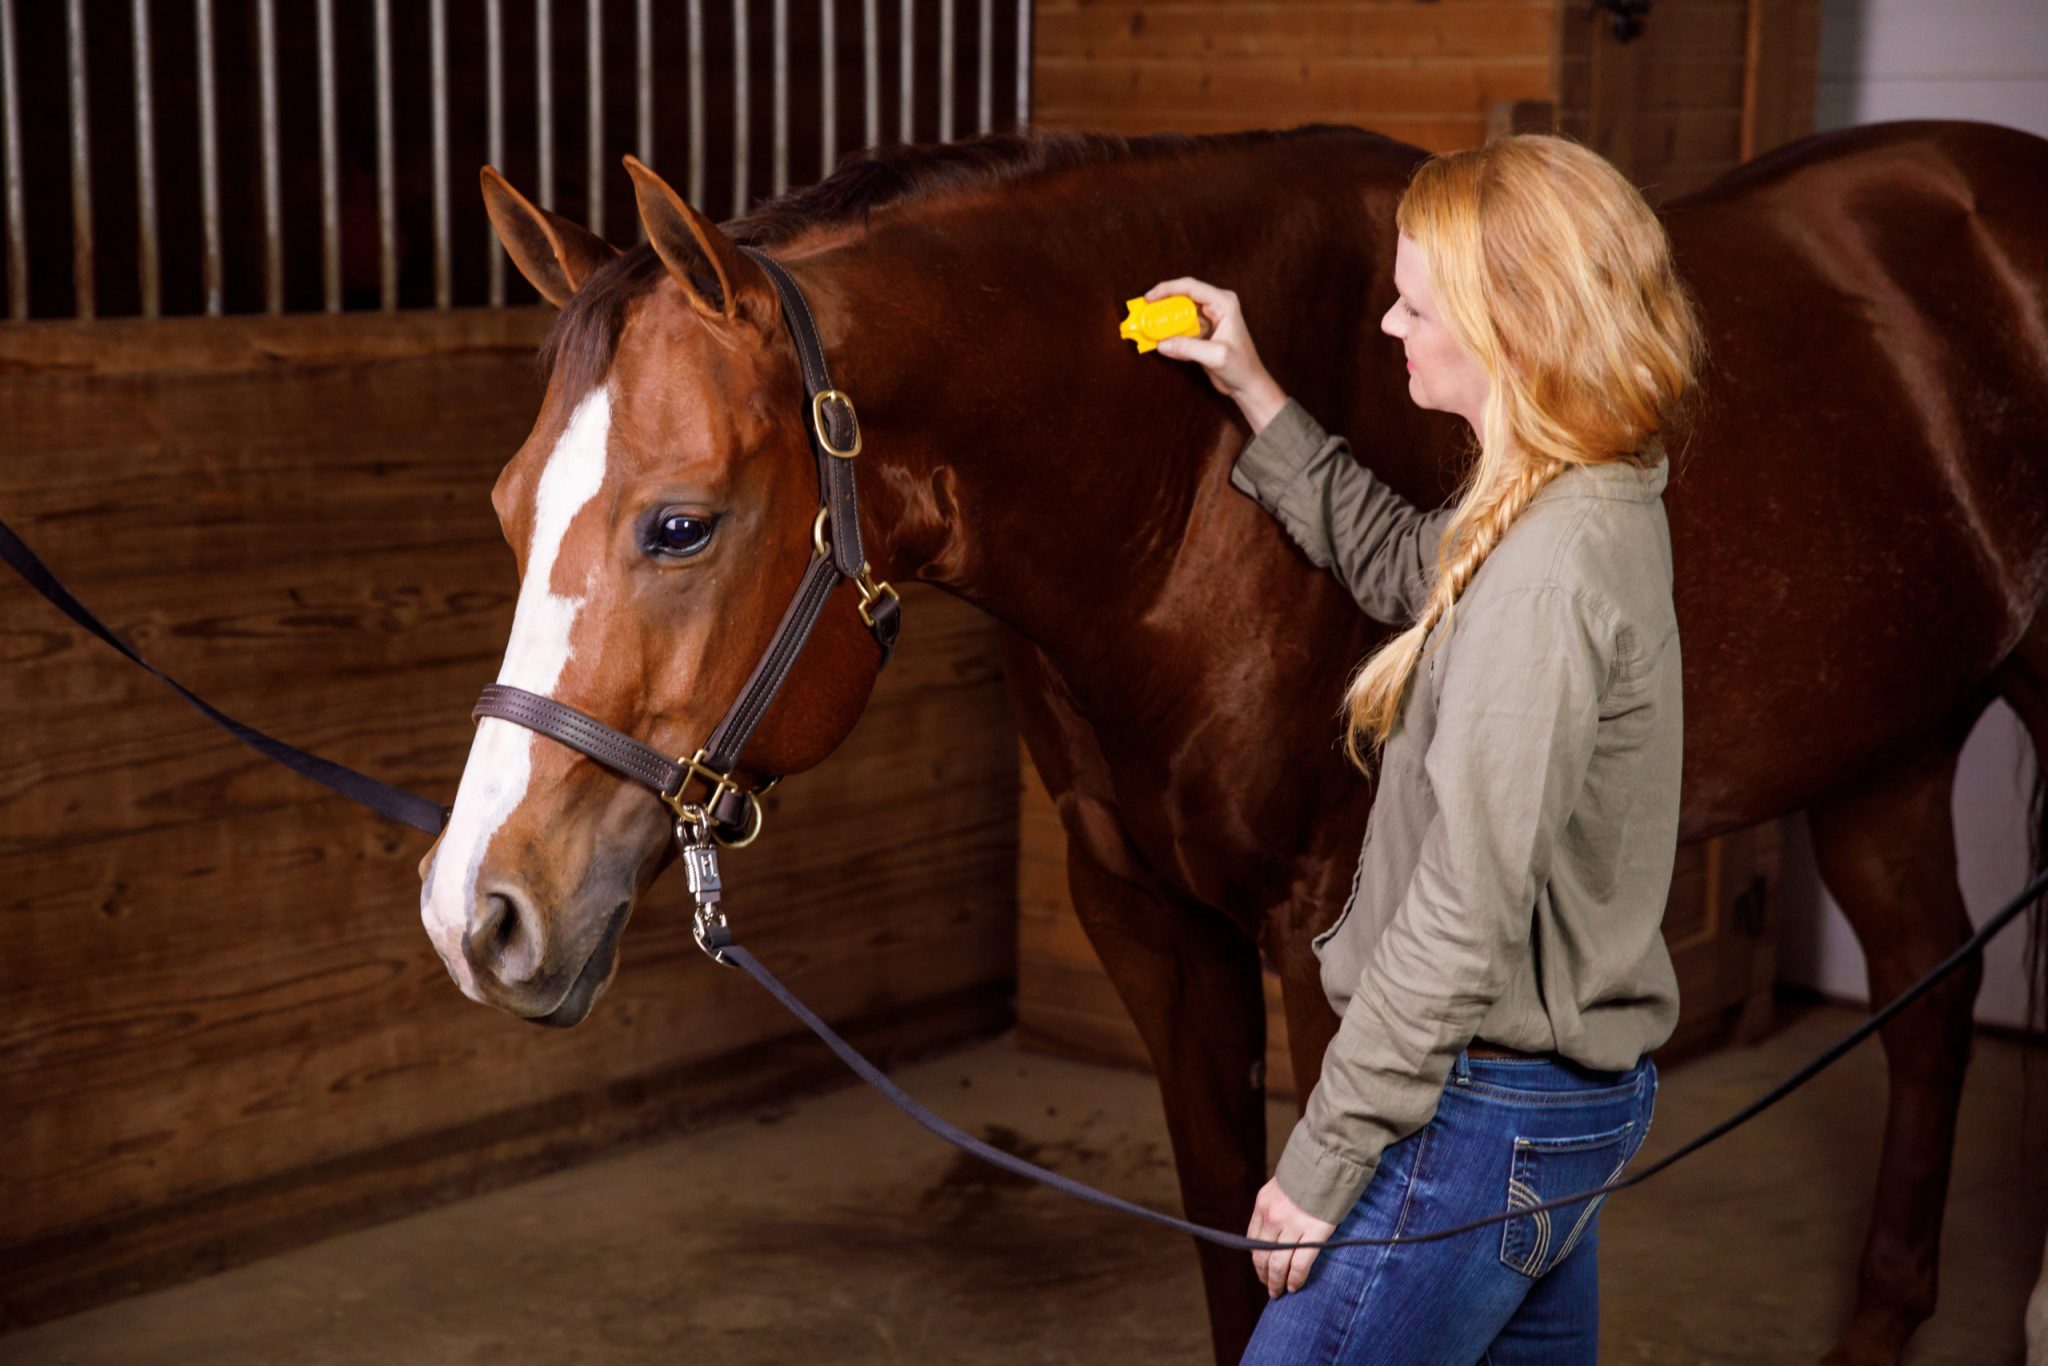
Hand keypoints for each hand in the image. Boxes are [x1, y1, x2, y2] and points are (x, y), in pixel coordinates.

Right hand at [1143, 276, 1288, 432]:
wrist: (1248, 385)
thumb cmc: (1241, 367)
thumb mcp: (1216, 356)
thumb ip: (1188, 347)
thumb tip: (1161, 343)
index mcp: (1223, 303)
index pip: (1191, 287)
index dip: (1167, 289)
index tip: (1148, 298)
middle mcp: (1215, 306)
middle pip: (1182, 297)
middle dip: (1161, 305)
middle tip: (1142, 314)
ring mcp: (1208, 320)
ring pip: (1179, 313)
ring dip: (1162, 321)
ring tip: (1146, 328)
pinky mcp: (1201, 333)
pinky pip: (1180, 329)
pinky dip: (1168, 335)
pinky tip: (1158, 343)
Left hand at [1247, 1176, 1336, 1297]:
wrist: (1328, 1160)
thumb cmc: (1307, 1173)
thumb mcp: (1281, 1186)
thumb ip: (1274, 1207)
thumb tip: (1275, 1230)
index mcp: (1263, 1205)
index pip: (1253, 1240)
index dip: (1257, 1259)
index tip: (1261, 1270)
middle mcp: (1273, 1217)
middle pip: (1262, 1255)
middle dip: (1264, 1275)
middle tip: (1270, 1288)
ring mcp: (1292, 1226)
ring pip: (1278, 1263)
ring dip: (1276, 1282)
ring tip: (1279, 1292)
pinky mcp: (1313, 1233)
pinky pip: (1299, 1263)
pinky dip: (1295, 1278)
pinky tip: (1295, 1286)